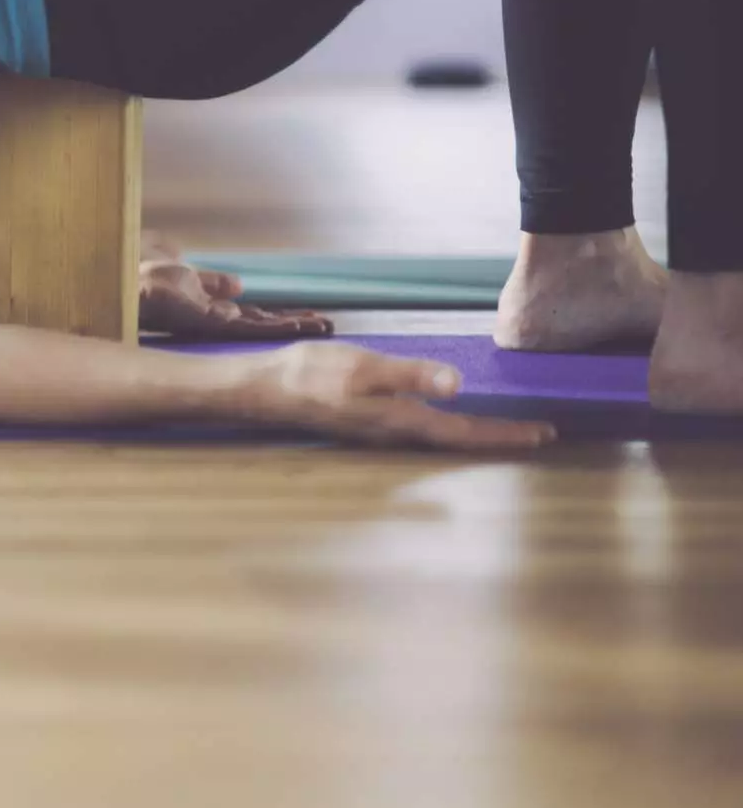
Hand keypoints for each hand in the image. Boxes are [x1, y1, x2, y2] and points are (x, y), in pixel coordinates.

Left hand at [140, 259, 332, 340]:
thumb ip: (209, 278)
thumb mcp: (181, 268)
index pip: (249, 314)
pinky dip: (278, 325)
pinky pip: (251, 326)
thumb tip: (237, 283)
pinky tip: (301, 324)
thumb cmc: (137, 270)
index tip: (303, 316)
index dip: (275, 315)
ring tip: (326, 325)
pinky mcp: (211, 322)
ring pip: (261, 327)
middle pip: (261, 323)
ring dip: (294, 325)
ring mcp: (213, 322)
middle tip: (326, 325)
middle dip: (293, 323)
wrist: (123, 277)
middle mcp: (213, 317)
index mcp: (206, 306)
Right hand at [242, 342, 555, 450]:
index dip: (503, 434)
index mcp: (400, 420)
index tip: (543, 435)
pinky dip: (448, 423)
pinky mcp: (370, 418)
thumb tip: (456, 385)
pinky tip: (448, 412)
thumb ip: (409, 376)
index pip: (463, 432)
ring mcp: (382, 428)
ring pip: (441, 434)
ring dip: (474, 432)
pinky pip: (423, 426)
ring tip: (503, 427)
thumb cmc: (310, 376)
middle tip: (536, 434)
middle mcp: (396, 431)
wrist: (265, 389)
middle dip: (496, 437)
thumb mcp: (363, 368)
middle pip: (457, 438)